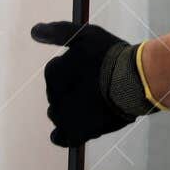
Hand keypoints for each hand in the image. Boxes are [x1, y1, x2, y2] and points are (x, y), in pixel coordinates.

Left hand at [31, 21, 149, 146]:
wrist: (137, 82)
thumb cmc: (112, 57)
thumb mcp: (86, 35)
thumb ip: (58, 32)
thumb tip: (33, 31)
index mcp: (53, 72)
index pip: (56, 70)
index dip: (74, 67)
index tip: (92, 66)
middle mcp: (53, 96)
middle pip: (58, 92)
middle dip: (72, 88)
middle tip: (96, 83)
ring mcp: (63, 117)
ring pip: (59, 113)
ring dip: (71, 107)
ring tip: (94, 101)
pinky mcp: (76, 133)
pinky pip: (61, 137)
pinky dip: (64, 133)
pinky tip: (75, 125)